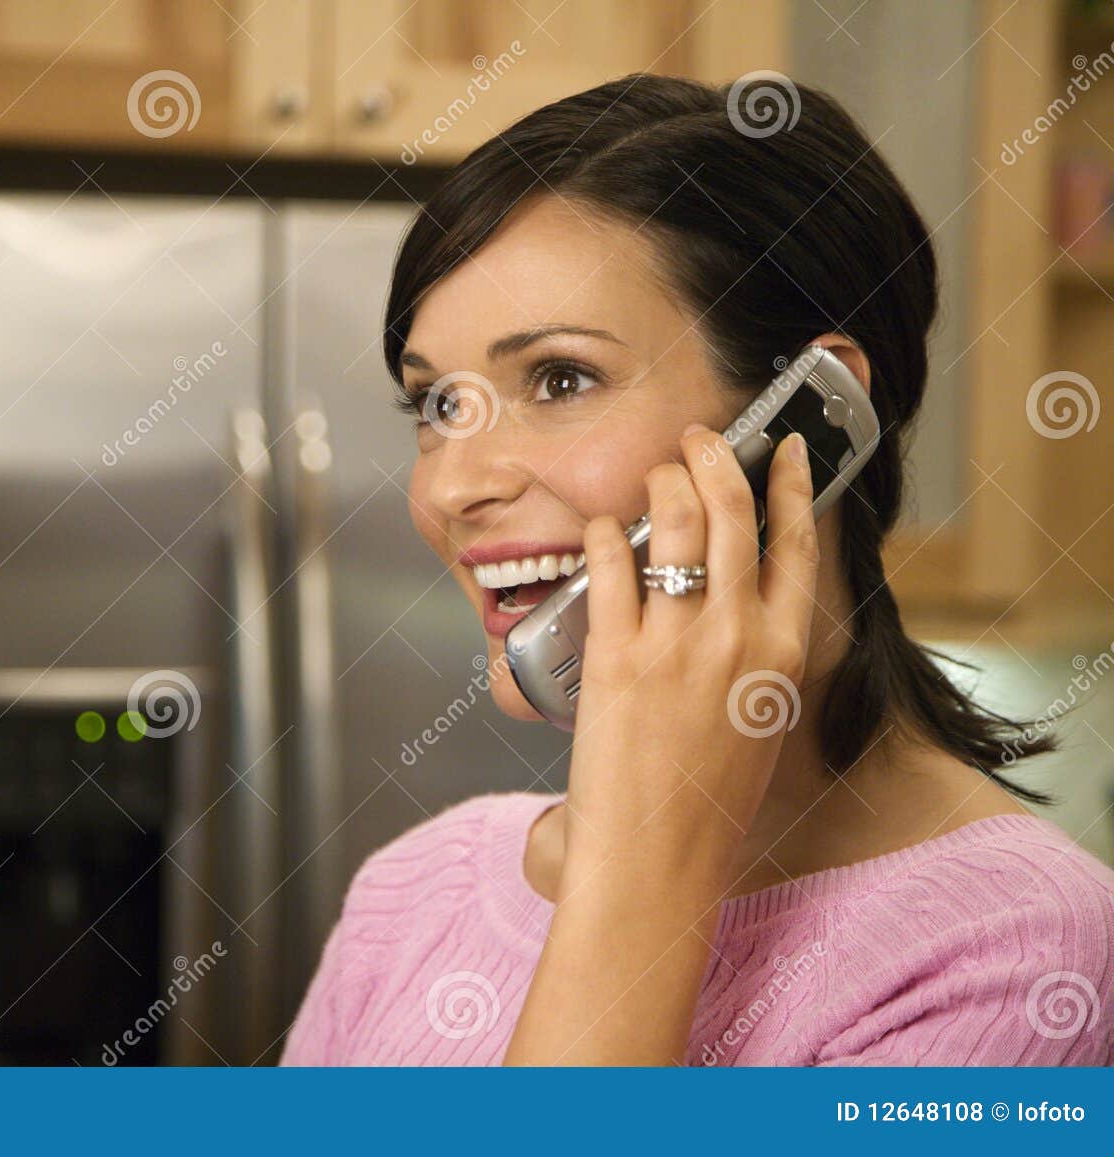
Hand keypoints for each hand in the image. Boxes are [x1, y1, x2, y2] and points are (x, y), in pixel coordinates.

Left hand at [503, 424, 819, 1065]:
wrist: (660, 857)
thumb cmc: (707, 799)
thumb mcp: (758, 718)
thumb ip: (754, 656)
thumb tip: (735, 602)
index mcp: (781, 652)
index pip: (796, 543)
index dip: (790, 483)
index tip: (783, 447)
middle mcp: (736, 635)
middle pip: (732, 512)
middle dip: (714, 458)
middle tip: (696, 440)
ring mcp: (676, 641)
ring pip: (674, 521)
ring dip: (662, 481)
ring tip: (651, 472)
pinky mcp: (616, 653)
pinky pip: (610, 564)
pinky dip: (604, 534)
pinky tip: (600, 528)